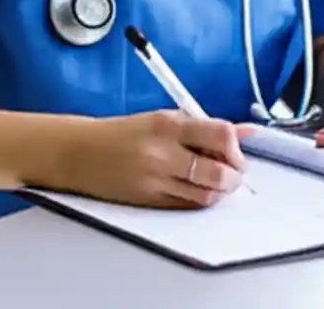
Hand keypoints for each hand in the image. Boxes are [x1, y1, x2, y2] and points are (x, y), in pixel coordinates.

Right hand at [58, 110, 256, 208]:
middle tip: (232, 171)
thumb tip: (246, 131)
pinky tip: (196, 189)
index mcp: (168, 125)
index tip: (235, 150)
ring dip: (220, 190)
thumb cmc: (121, 133)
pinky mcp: (148, 201)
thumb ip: (205, 127)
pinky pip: (188, 206)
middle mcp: (163, 153)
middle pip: (219, 172)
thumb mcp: (164, 118)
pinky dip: (200, 200)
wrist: (77, 153)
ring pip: (207, 195)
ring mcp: (155, 180)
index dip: (236, 148)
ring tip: (215, 180)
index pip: (221, 136)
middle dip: (234, 175)